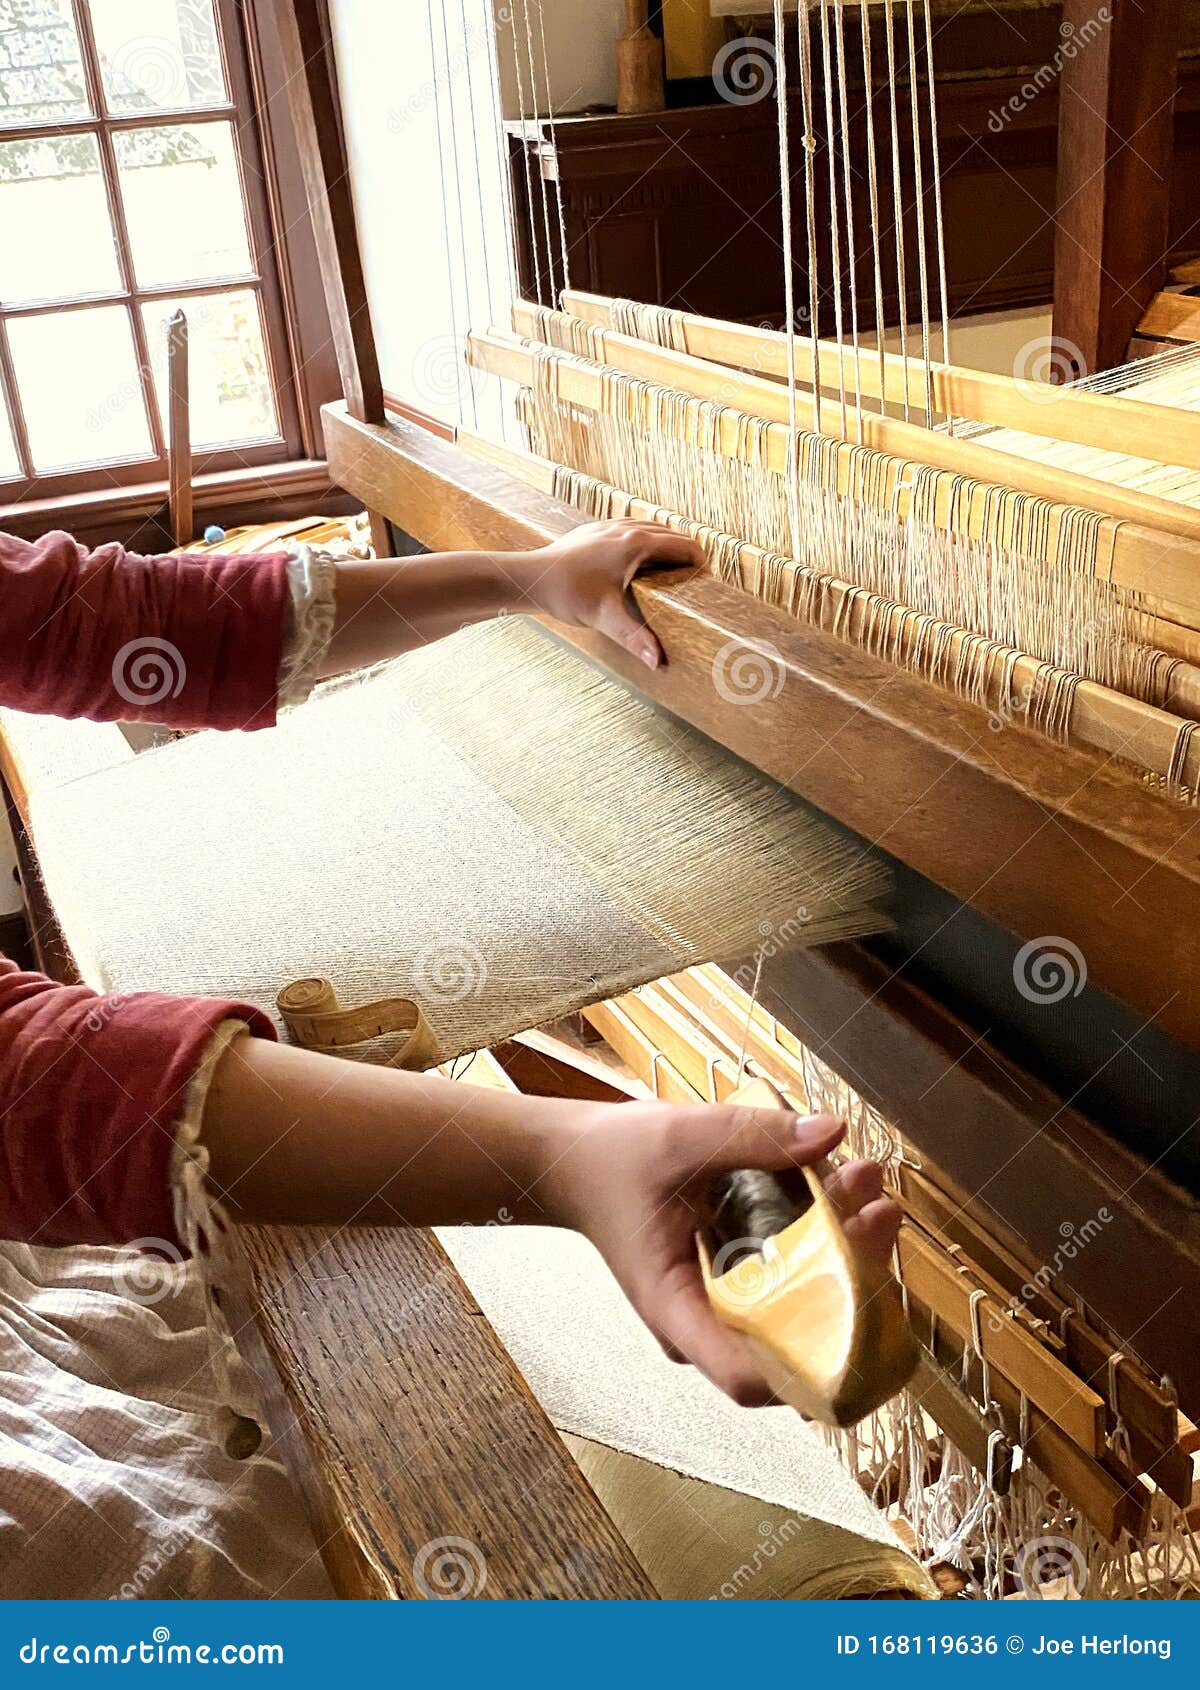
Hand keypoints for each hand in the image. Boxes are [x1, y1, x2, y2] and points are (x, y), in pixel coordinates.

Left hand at [515, 519, 704, 669]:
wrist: (531, 578)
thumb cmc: (567, 594)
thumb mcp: (606, 618)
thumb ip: (636, 638)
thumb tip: (659, 661)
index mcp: (637, 543)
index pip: (684, 545)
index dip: (700, 562)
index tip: (706, 582)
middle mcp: (626, 527)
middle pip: (671, 535)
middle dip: (685, 554)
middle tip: (693, 582)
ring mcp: (609, 525)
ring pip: (650, 528)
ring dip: (665, 546)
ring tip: (671, 572)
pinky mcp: (595, 530)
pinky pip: (630, 529)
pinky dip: (643, 542)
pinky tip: (637, 563)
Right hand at [539, 1101, 901, 1406]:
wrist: (575, 1161)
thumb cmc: (611, 1161)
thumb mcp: (678, 1138)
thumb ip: (753, 1136)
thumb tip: (831, 1133)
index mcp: (678, 1310)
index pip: (752, 1376)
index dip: (815, 1361)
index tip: (863, 1299)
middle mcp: (705, 1323)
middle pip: (793, 1337)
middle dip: (849, 1279)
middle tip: (877, 1213)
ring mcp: (722, 1303)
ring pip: (799, 1303)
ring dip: (844, 1249)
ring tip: (868, 1185)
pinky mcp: (736, 1277)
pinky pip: (789, 1273)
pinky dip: (821, 1235)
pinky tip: (844, 1187)